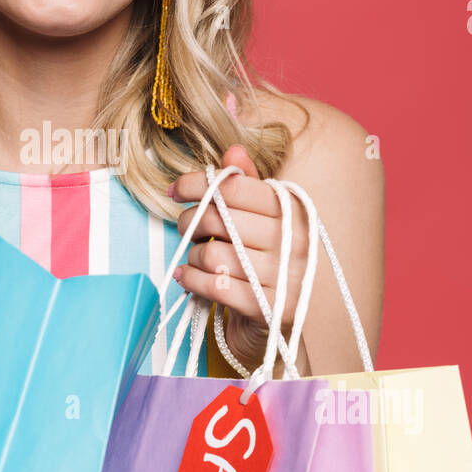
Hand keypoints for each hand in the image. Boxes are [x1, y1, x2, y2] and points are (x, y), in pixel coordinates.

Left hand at [167, 145, 306, 370]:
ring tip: (194, 258)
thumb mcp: (262, 219)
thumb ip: (247, 185)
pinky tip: (186, 277)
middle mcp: (295, 240)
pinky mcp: (272, 309)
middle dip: (189, 223)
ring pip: (213, 254)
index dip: (196, 184)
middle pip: (218, 219)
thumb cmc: (268, 262)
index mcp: (293, 210)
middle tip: (185, 230)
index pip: (233, 187)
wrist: (286, 321)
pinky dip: (192, 280)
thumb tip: (234, 149)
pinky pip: (216, 286)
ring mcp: (286, 276)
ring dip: (192, 256)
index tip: (175, 191)